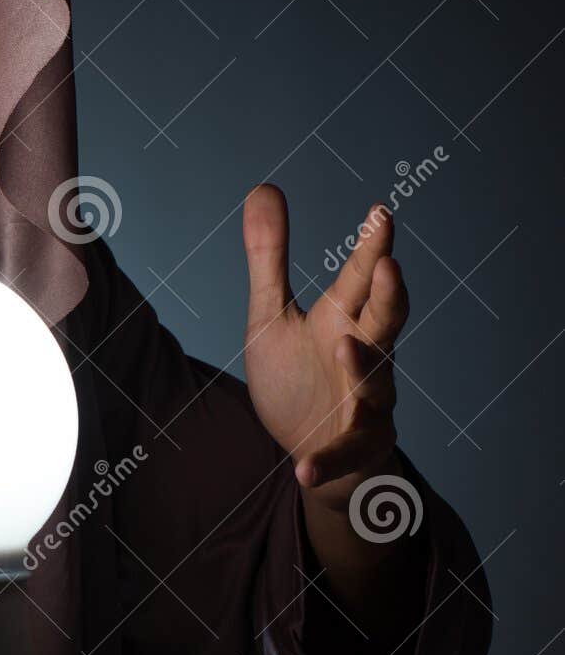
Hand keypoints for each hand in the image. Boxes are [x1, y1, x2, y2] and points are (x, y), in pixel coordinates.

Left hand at [241, 183, 407, 508]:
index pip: (362, 278)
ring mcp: (366, 403)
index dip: (372, 247)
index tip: (380, 212)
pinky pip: (343, 455)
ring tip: (344, 348)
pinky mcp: (355, 448)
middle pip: (385, 321)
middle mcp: (365, 356)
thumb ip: (269, 259)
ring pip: (376, 384)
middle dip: (389, 295)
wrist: (308, 448)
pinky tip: (303, 469)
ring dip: (363, 369)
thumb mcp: (270, 316)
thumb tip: (264, 186)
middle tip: (389, 264)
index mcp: (344, 319)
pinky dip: (325, 461)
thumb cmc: (298, 376)